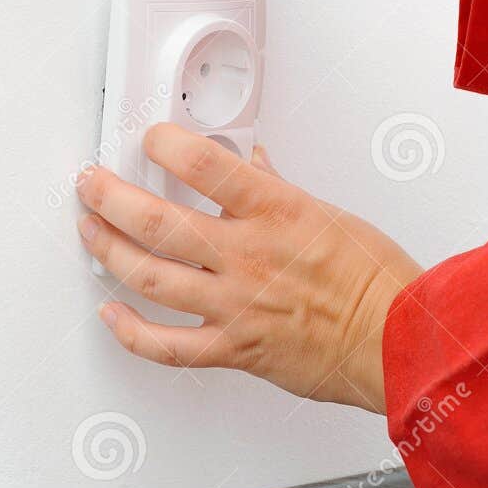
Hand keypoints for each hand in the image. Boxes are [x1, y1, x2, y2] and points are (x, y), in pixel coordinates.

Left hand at [77, 126, 421, 412]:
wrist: (397, 341)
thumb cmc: (376, 281)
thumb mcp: (328, 213)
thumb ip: (277, 190)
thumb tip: (255, 165)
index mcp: (275, 212)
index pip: (203, 163)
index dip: (164, 144)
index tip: (150, 139)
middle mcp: (247, 255)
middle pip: (155, 221)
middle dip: (109, 197)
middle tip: (91, 183)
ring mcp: (235, 304)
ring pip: (148, 277)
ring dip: (107, 251)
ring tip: (90, 232)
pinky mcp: (234, 348)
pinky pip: (166, 346)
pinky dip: (130, 332)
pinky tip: (111, 314)